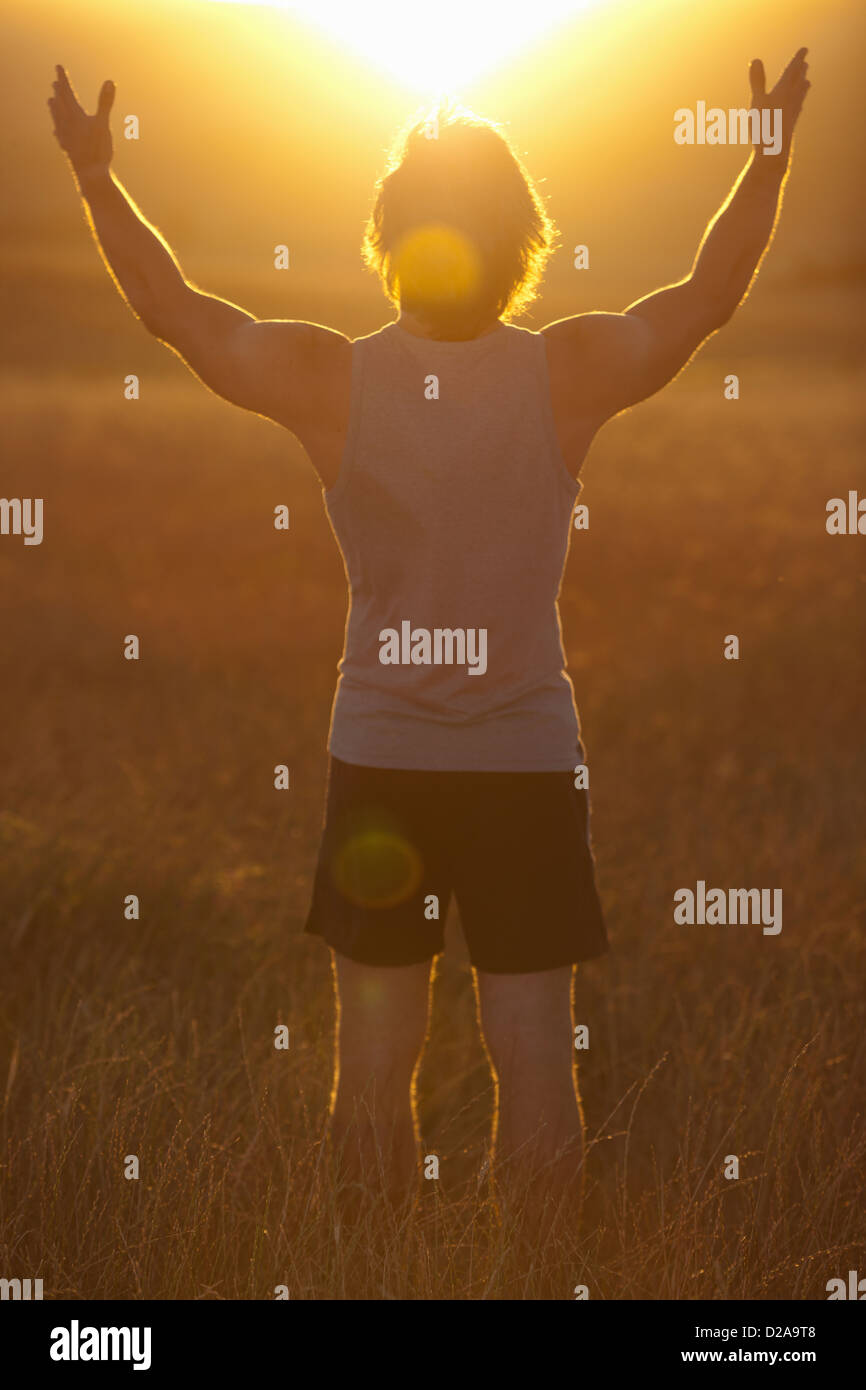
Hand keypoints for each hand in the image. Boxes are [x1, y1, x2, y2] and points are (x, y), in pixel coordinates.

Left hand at [48, 64, 114, 180]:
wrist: (90, 175)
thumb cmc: (97, 149)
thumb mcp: (103, 123)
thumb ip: (105, 102)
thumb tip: (109, 81)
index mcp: (74, 115)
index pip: (66, 92)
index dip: (63, 78)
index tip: (58, 67)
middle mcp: (66, 124)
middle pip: (60, 104)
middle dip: (58, 92)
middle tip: (55, 83)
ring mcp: (65, 137)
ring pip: (56, 118)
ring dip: (54, 108)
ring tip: (50, 101)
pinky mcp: (67, 149)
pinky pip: (59, 135)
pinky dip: (57, 128)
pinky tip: (56, 132)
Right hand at [749, 48, 809, 159]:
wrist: (774, 152)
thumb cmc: (764, 126)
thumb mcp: (757, 101)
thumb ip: (757, 81)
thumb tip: (755, 59)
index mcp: (784, 91)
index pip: (793, 70)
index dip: (798, 59)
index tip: (804, 50)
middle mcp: (792, 100)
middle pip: (799, 81)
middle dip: (801, 71)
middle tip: (805, 63)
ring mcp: (793, 113)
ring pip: (800, 95)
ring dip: (803, 86)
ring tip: (807, 82)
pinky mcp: (790, 125)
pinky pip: (797, 109)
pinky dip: (799, 102)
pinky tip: (797, 107)